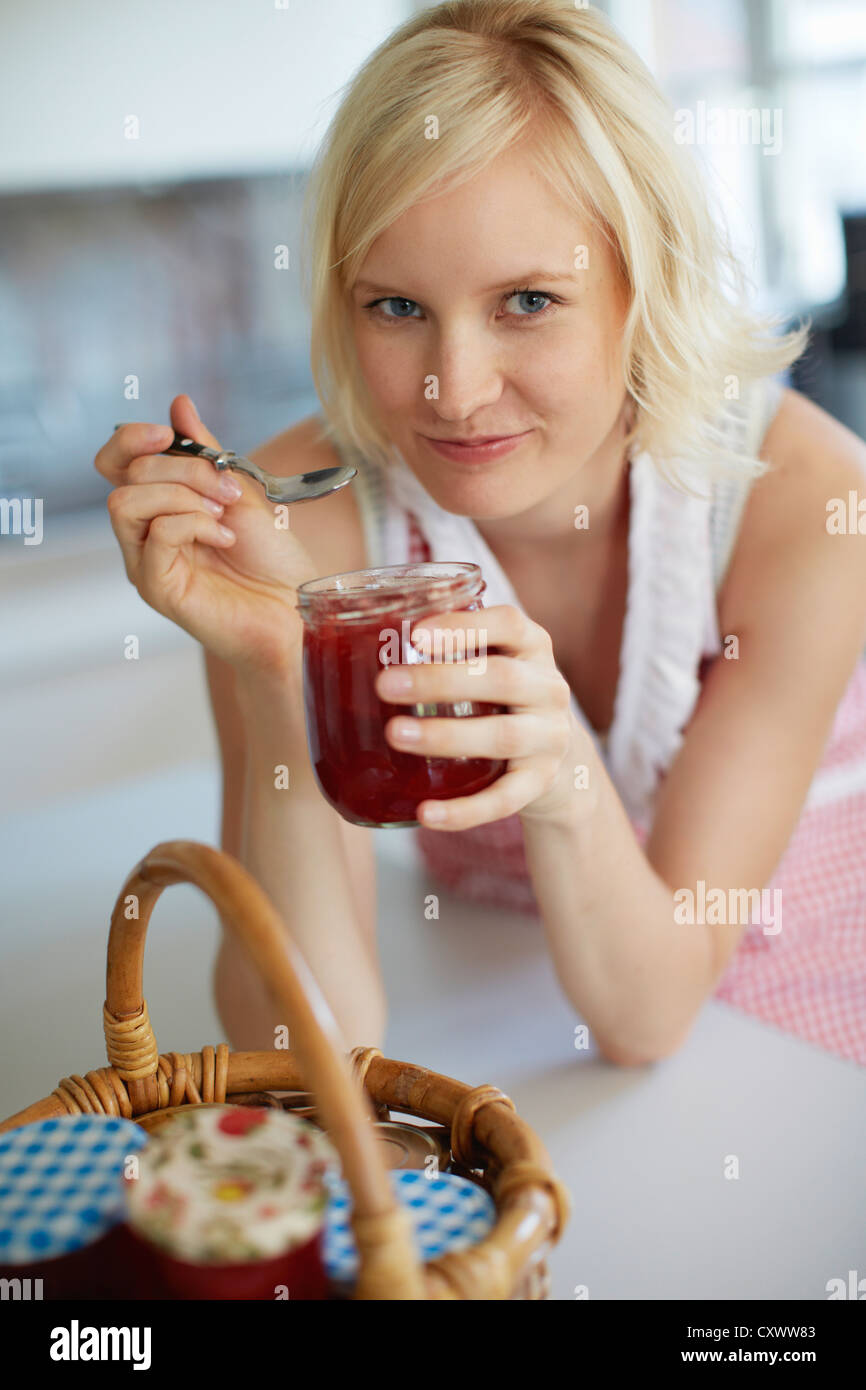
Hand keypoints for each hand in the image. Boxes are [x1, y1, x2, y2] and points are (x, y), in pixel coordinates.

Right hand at [94, 395, 319, 678]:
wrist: (295, 608)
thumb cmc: (271, 559)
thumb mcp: (241, 491)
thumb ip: (206, 452)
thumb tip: (179, 404)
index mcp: (159, 507)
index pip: (115, 463)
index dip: (130, 438)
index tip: (167, 432)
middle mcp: (144, 534)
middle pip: (127, 475)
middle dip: (182, 468)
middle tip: (227, 489)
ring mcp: (146, 562)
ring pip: (125, 502)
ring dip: (182, 495)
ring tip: (222, 513)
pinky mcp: (157, 588)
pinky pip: (158, 534)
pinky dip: (195, 524)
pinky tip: (225, 537)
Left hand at [374, 604, 585, 829]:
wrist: (557, 757)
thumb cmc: (498, 697)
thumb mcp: (488, 662)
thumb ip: (443, 647)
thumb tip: (341, 637)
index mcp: (531, 647)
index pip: (507, 624)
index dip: (463, 626)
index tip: (415, 633)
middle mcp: (548, 689)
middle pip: (501, 678)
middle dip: (440, 681)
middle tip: (385, 685)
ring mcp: (549, 738)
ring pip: (501, 737)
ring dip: (445, 736)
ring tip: (394, 734)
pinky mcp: (540, 783)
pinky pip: (504, 800)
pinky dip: (465, 811)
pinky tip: (425, 813)